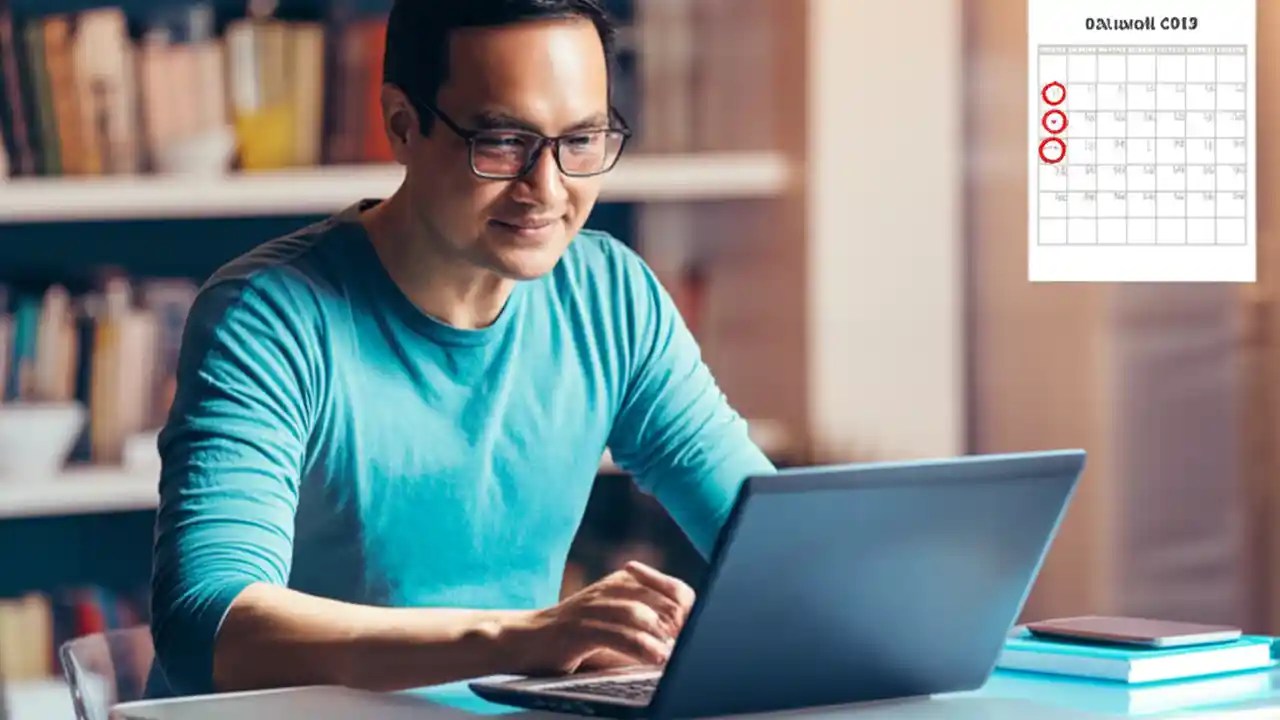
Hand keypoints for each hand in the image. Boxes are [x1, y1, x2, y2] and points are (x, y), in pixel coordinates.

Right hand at [506, 561, 695, 675]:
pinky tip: (652, 659)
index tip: (689, 634)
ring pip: (639, 615)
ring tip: (671, 657)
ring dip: (660, 638)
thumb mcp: (611, 627)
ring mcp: (593, 606)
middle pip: (662, 600)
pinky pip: (616, 634)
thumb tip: (677, 648)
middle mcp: (611, 589)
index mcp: (623, 584)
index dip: (688, 612)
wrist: (524, 640)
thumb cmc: (572, 640)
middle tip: (686, 648)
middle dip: (679, 627)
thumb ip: (641, 630)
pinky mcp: (579, 627)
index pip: (673, 589)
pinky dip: (640, 647)